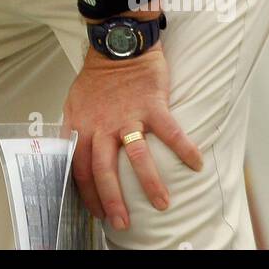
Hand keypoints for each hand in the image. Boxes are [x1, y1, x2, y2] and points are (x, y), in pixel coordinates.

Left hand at [62, 43, 201, 231]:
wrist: (117, 45)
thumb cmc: (98, 77)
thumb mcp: (74, 104)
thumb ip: (75, 131)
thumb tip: (72, 158)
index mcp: (81, 125)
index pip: (78, 168)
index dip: (87, 194)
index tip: (97, 213)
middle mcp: (101, 124)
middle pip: (103, 170)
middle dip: (112, 201)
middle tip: (121, 223)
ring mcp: (127, 115)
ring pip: (136, 156)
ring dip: (150, 183)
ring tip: (161, 204)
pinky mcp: (152, 105)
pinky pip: (170, 132)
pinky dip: (184, 149)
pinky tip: (196, 165)